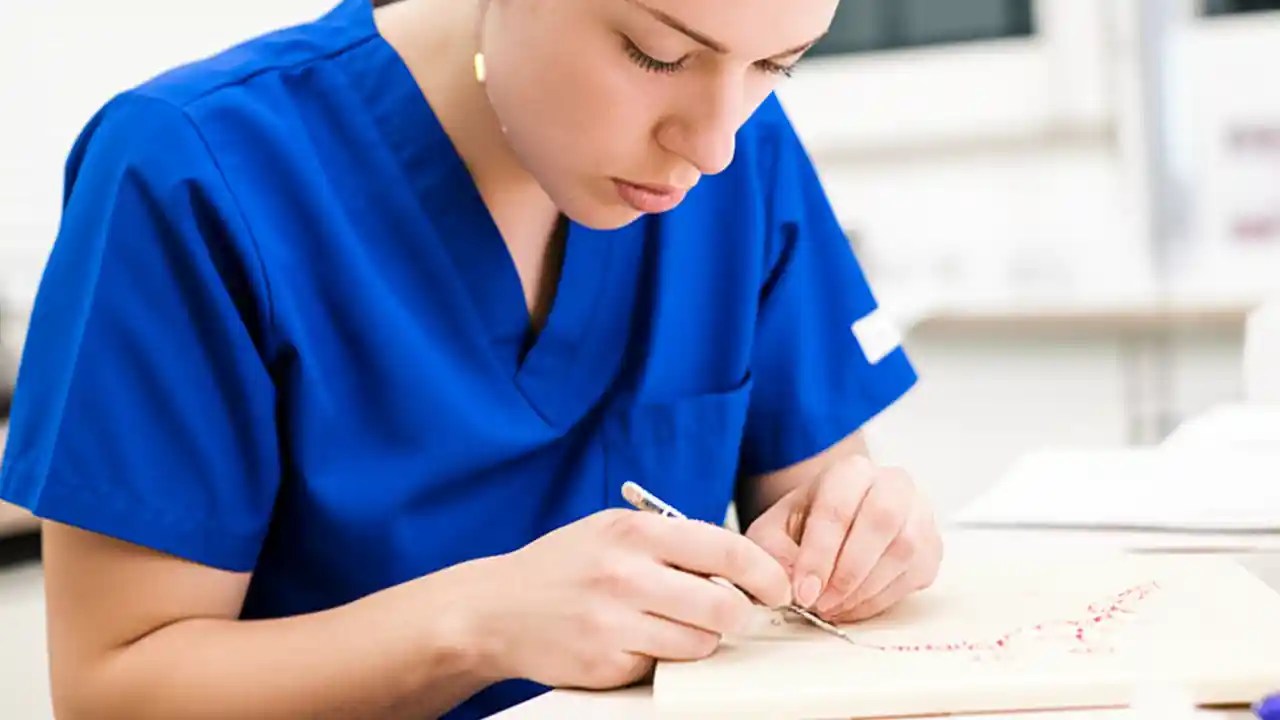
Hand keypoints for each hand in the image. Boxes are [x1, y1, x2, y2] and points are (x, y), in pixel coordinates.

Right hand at [474, 510, 791, 689]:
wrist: (494, 609)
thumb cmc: (561, 566)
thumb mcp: (611, 530)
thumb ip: (670, 540)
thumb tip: (735, 563)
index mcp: (634, 533)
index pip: (726, 551)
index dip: (764, 573)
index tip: (776, 587)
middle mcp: (626, 576)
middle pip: (724, 607)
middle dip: (737, 614)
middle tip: (728, 612)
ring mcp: (615, 624)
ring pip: (700, 644)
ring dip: (699, 639)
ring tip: (670, 623)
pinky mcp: (607, 664)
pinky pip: (664, 667)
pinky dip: (661, 657)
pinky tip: (634, 640)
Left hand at [745, 456, 941, 622]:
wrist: (836, 523)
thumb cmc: (804, 525)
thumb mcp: (774, 532)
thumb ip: (774, 554)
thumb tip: (790, 584)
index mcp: (850, 471)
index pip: (838, 507)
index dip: (819, 555)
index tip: (803, 591)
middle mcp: (892, 484)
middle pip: (882, 521)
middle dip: (848, 572)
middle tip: (822, 602)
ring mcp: (919, 514)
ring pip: (904, 551)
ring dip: (865, 589)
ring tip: (832, 606)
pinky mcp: (932, 548)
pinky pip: (914, 577)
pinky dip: (881, 600)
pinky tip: (853, 605)